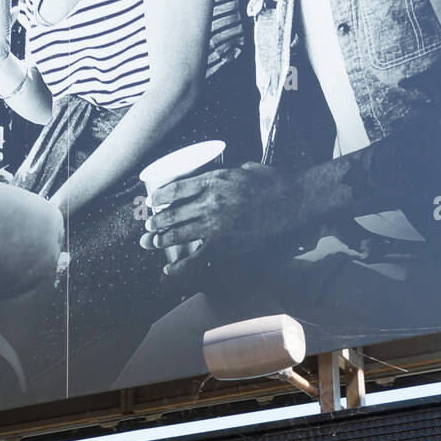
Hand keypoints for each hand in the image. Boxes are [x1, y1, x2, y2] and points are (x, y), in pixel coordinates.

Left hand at [139, 163, 296, 274]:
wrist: (294, 202)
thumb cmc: (274, 183)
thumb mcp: (245, 168)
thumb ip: (225, 174)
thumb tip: (215, 177)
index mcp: (214, 179)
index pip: (177, 188)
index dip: (160, 197)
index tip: (152, 202)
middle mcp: (210, 201)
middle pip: (173, 213)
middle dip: (156, 222)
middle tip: (147, 227)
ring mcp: (216, 224)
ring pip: (180, 234)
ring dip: (161, 240)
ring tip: (150, 243)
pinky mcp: (225, 245)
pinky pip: (196, 259)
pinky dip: (180, 267)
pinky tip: (168, 271)